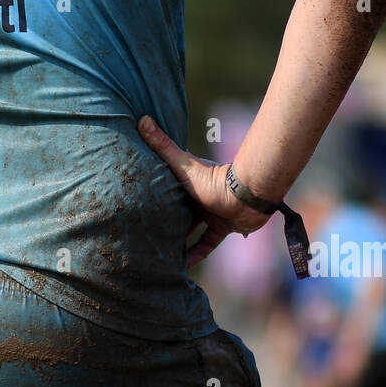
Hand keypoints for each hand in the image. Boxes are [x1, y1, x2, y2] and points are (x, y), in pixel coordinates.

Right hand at [137, 116, 274, 266]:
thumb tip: (142, 119)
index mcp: (188, 183)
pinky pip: (207, 244)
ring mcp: (211, 214)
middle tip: (144, 234)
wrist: (248, 196)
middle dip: (164, 221)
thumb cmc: (214, 179)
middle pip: (177, 211)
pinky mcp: (223, 229)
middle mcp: (198, 198)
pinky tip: (183, 267)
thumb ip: (163, 145)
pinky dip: (197, 254)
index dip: (154, 194)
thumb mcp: (182, 165)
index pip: (167, 188)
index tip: (137, 202)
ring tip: (159, 254)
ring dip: (178, 241)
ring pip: (191, 230)